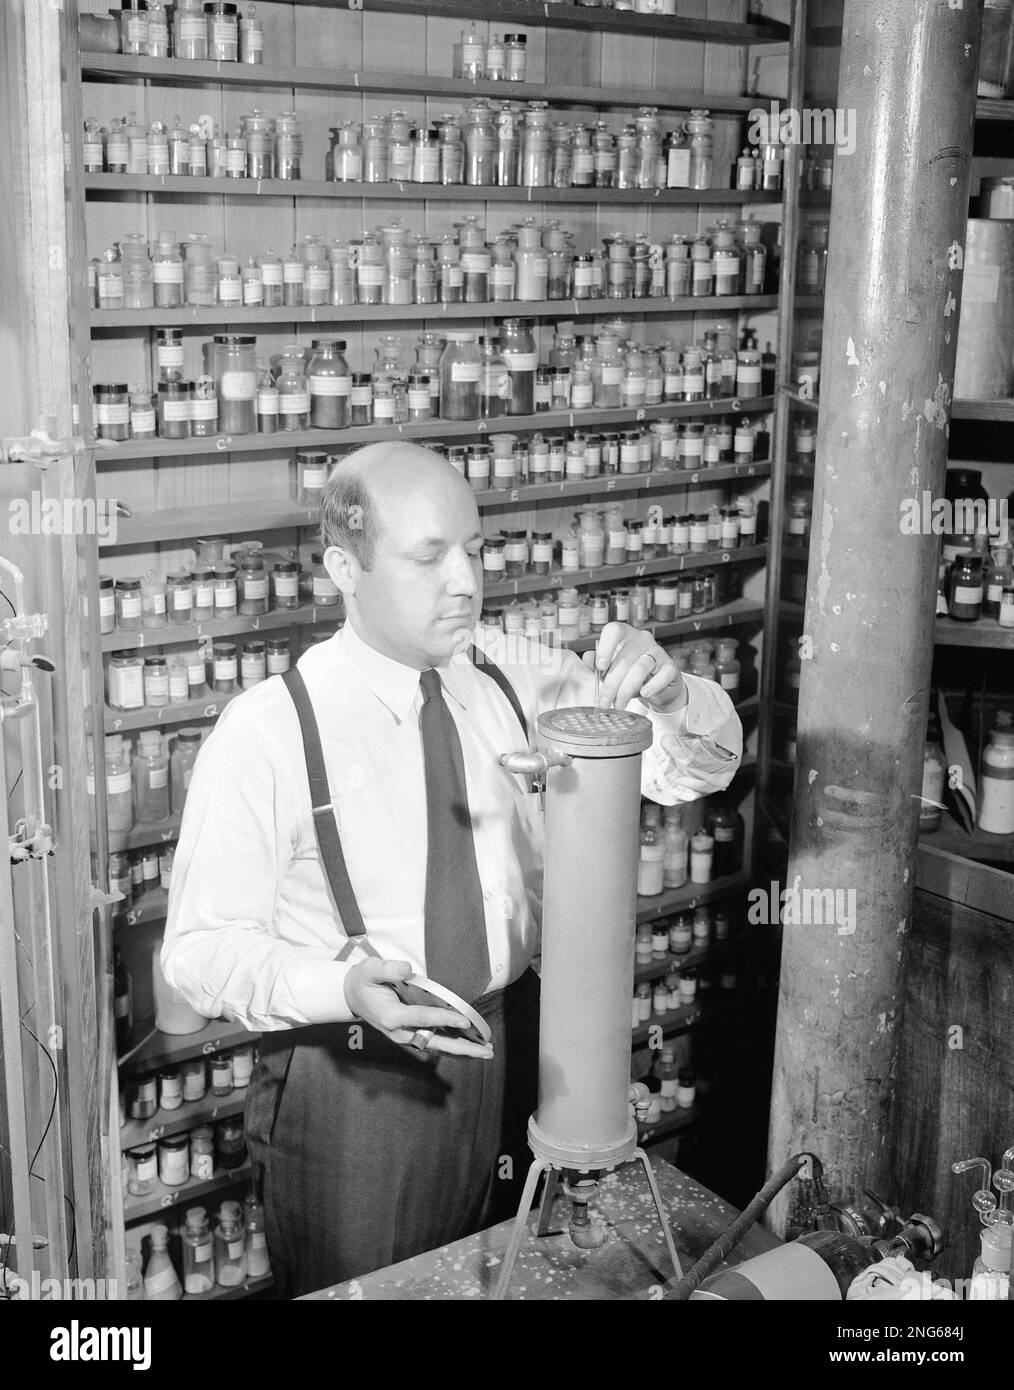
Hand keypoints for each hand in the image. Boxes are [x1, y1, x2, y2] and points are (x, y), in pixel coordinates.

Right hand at [343, 957, 493, 1059]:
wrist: (353, 996)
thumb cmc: (364, 981)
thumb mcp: (370, 969)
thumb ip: (387, 969)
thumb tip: (407, 970)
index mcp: (392, 1016)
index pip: (423, 1018)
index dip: (445, 1019)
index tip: (465, 1020)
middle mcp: (400, 1031)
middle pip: (435, 1042)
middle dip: (462, 1047)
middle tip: (486, 1049)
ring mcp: (405, 1036)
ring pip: (437, 1046)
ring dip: (461, 1051)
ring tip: (485, 1051)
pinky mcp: (410, 1036)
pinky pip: (434, 1044)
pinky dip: (452, 1048)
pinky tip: (470, 1049)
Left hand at [583, 622, 686, 712]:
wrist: (657, 685)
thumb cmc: (629, 674)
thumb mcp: (611, 669)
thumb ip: (596, 664)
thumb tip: (587, 658)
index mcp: (624, 635)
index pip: (614, 630)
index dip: (605, 647)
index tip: (600, 667)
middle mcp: (642, 639)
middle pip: (624, 658)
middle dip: (611, 684)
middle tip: (604, 702)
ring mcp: (658, 652)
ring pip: (640, 668)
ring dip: (626, 690)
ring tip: (618, 705)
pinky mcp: (671, 667)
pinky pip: (662, 675)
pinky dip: (652, 686)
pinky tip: (644, 694)